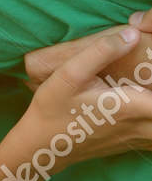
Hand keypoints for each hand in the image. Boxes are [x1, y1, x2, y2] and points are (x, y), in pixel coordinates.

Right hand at [22, 22, 151, 161]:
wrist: (40, 146)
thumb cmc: (52, 109)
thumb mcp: (69, 74)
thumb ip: (101, 52)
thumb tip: (132, 33)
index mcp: (129, 107)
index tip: (150, 69)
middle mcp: (138, 125)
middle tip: (145, 78)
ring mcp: (136, 138)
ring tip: (141, 90)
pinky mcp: (130, 143)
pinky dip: (150, 120)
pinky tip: (139, 106)